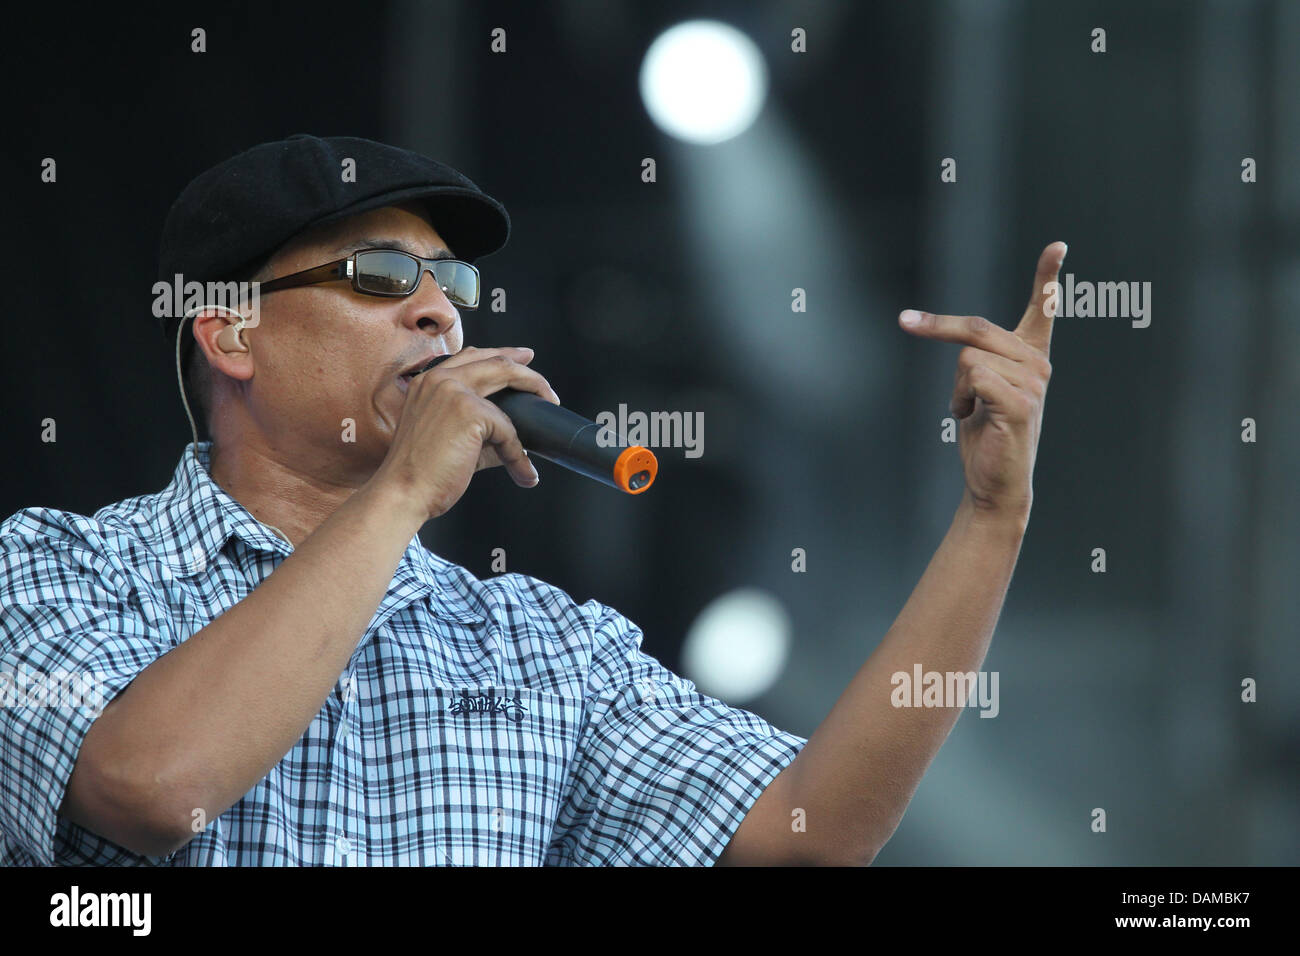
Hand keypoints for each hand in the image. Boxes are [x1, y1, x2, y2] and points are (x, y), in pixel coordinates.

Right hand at [372, 346, 560, 521]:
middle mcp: (439, 379)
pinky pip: (507, 428)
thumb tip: (514, 440)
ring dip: (534, 396)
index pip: (470, 357)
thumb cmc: (419, 473)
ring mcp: (453, 390)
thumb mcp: (449, 439)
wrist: (403, 492)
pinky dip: (517, 452)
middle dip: (526, 370)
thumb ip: (481, 431)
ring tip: (544, 419)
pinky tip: (521, 469)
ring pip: (507, 377)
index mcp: (428, 382)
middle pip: (494, 360)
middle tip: (546, 386)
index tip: (522, 359)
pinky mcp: (469, 411)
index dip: (500, 355)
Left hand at [898, 241, 1064, 520]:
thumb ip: (978, 358)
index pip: (1042, 310)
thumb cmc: (984, 436)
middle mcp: (1038, 364)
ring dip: (956, 388)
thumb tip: (962, 345)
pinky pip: (975, 377)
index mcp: (1029, 357)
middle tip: (904, 320)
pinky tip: (974, 419)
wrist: (993, 484)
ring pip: (968, 358)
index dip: (1047, 277)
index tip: (1059, 246)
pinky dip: (962, 399)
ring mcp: (1034, 383)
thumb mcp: (977, 387)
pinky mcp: (1021, 403)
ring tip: (971, 412)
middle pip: (975, 329)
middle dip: (935, 326)